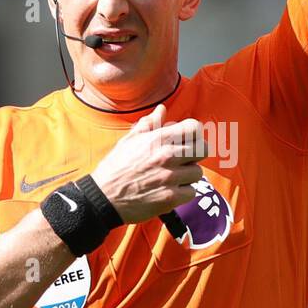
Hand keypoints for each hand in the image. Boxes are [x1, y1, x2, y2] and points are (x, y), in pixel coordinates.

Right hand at [91, 103, 206, 224]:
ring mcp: (170, 177)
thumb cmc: (115, 167)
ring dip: (187, 176)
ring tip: (173, 177)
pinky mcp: (170, 198)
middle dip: (195, 154)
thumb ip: (149, 124)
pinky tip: (170, 191)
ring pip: (197, 173)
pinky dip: (183, 193)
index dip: (193, 134)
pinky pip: (191, 192)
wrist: (103, 197)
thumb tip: (162, 109)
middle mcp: (167, 156)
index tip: (187, 140)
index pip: (194, 128)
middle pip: (203, 150)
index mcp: (158, 138)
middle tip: (184, 160)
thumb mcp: (129, 141)